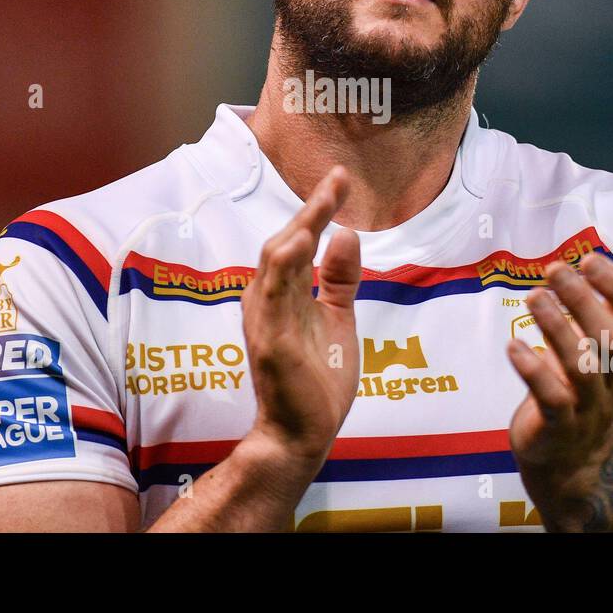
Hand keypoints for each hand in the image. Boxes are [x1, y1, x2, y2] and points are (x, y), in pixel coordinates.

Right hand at [243, 166, 362, 462]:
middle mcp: (268, 300)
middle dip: (311, 209)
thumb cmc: (316, 381)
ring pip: (276, 263)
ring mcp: (266, 319)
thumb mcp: (338, 319)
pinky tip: (300, 243)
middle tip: (337, 179)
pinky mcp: (269, 341)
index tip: (340, 178)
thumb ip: (339, 278)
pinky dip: (283, 268)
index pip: (299, 240)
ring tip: (320, 202)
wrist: (304, 434)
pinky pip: (272, 297)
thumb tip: (346, 232)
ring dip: (297, 229)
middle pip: (285, 242)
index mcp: (283, 293)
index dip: (318, 208)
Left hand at [506, 253, 612, 502]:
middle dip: (584, 301)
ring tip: (533, 297)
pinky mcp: (560, 427)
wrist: (567, 457)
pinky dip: (533, 370)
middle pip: (612, 340)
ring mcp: (591, 408)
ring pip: (581, 366)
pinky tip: (513, 345)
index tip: (589, 259)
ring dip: (557, 328)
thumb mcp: (605, 345)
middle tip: (555, 269)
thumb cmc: (584, 387)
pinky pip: (552, 398)